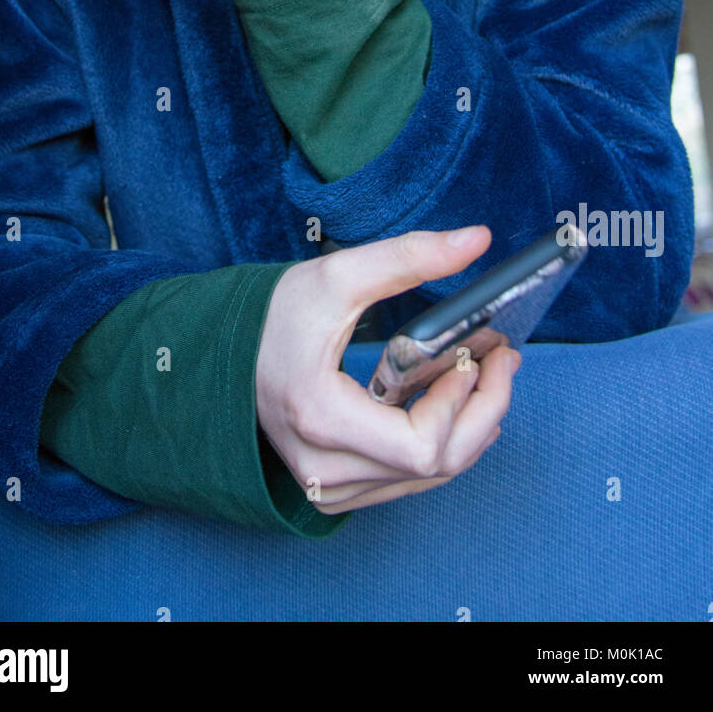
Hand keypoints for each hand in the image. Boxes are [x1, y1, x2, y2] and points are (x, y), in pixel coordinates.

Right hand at [255, 225, 521, 514]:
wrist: (224, 351)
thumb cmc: (274, 315)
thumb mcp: (338, 274)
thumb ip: (408, 256)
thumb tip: (477, 239)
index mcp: (321, 418)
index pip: (421, 446)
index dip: (464, 404)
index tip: (477, 355)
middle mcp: (323, 468)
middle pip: (436, 467)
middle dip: (484, 412)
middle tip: (503, 360)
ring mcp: (328, 486)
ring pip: (427, 479)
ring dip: (469, 427)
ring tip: (484, 372)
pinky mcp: (335, 489)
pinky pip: (406, 481)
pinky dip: (440, 444)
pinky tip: (451, 402)